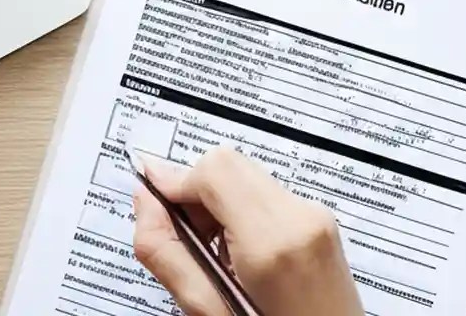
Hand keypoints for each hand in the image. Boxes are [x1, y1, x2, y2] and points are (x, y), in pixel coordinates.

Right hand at [132, 147, 363, 315]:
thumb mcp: (208, 310)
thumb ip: (166, 253)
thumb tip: (145, 201)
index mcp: (273, 241)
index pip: (213, 169)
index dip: (175, 181)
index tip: (155, 204)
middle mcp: (301, 216)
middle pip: (227, 165)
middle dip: (194, 192)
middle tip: (185, 239)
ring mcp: (316, 215)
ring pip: (244, 175)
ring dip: (215, 203)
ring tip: (213, 253)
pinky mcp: (320, 219)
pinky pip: (264, 192)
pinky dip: (238, 212)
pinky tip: (237, 253)